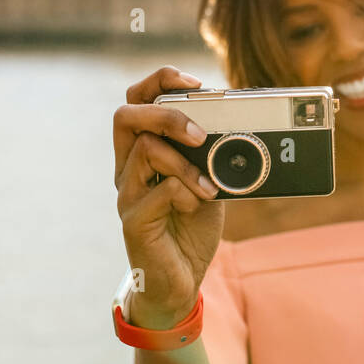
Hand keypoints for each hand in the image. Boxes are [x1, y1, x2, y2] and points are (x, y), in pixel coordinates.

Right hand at [114, 65, 225, 328]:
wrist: (180, 283)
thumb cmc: (190, 228)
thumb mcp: (207, 182)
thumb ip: (211, 157)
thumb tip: (237, 127)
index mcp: (142, 153)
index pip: (136, 100)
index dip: (160, 80)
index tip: (195, 83)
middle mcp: (127, 170)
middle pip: (126, 116)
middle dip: (167, 113)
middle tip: (199, 134)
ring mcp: (127, 195)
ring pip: (144, 150)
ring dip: (185, 161)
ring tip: (209, 183)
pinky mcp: (134, 222)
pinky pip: (158, 191)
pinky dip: (187, 192)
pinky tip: (200, 204)